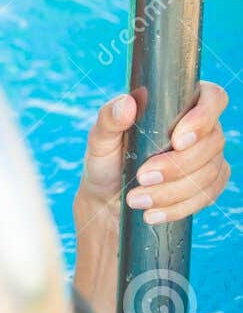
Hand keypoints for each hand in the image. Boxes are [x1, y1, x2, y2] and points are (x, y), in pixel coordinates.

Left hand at [76, 81, 229, 230]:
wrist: (109, 198)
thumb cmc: (107, 160)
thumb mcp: (100, 139)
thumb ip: (109, 118)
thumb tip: (128, 104)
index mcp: (181, 105)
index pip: (213, 98)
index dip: (203, 117)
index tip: (176, 140)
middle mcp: (203, 129)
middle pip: (212, 142)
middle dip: (177, 165)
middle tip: (142, 177)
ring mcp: (209, 158)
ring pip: (208, 174)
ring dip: (172, 191)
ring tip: (136, 200)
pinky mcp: (208, 185)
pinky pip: (206, 197)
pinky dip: (177, 208)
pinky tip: (152, 214)